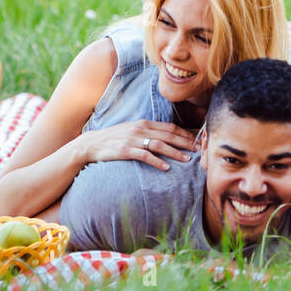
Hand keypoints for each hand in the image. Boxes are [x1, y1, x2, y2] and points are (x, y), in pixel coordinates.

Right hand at [81, 119, 198, 170]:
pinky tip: (166, 168)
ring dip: (175, 152)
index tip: (195, 141)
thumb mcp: (132, 130)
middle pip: (168, 135)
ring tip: (186, 160)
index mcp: (144, 123)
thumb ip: (147, 131)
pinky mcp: (126, 150)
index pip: (170, 127)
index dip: (184, 134)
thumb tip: (165, 137)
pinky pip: (145, 156)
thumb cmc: (114, 138)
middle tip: (197, 151)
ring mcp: (133, 139)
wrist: (93, 143)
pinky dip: (157, 162)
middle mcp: (140, 129)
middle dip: (185, 143)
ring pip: (159, 145)